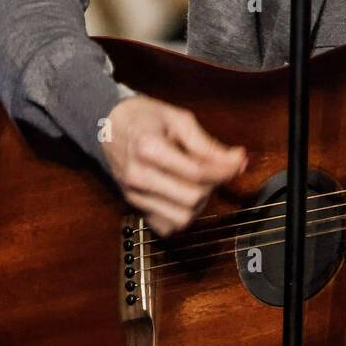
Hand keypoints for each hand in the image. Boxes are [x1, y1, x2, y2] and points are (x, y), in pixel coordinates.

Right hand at [105, 95, 246, 236]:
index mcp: (148, 148)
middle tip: (217, 169)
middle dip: (213, 185)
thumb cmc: (144, 118)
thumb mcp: (179, 119)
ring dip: (198, 203)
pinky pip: (166, 227)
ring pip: (181, 218)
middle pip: (192, 198)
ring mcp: (134, 194)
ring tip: (198, 182)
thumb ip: (207, 144)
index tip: (238, 161)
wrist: (107, 125)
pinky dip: (180, 215)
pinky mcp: (134, 206)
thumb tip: (237, 160)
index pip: (197, 172)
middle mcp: (139, 176)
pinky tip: (182, 194)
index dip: (225, 170)